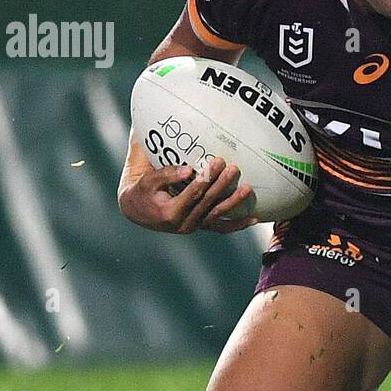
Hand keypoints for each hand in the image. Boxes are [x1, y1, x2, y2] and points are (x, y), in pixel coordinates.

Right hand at [119, 157, 257, 234]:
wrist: (137, 211)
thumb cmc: (142, 191)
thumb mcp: (148, 181)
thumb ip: (166, 175)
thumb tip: (188, 170)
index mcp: (170, 212)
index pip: (193, 194)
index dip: (206, 179)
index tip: (217, 162)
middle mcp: (184, 223)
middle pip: (208, 202)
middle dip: (222, 185)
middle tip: (234, 168)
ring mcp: (193, 226)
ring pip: (217, 216)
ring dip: (233, 203)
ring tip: (248, 189)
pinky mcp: (200, 227)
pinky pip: (221, 228)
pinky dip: (237, 225)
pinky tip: (253, 219)